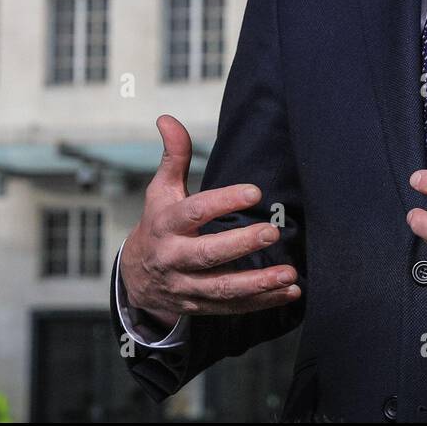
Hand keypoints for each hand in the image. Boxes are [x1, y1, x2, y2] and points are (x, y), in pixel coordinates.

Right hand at [120, 114, 301, 327]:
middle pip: (208, 255)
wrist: (137, 279)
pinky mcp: (201, 306)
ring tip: (289, 273)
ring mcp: (187, 286)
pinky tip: (289, 292)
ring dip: (258, 283)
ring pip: (223, 288)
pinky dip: (262, 303)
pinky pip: (233, 307)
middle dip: (240, 245)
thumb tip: (167, 118)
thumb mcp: (160, 191)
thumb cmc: (158, 224)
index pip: (194, 212)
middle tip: (272, 232)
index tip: (254, 192)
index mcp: (166, 225)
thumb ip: (172, 156)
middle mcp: (174, 257)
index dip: (223, 201)